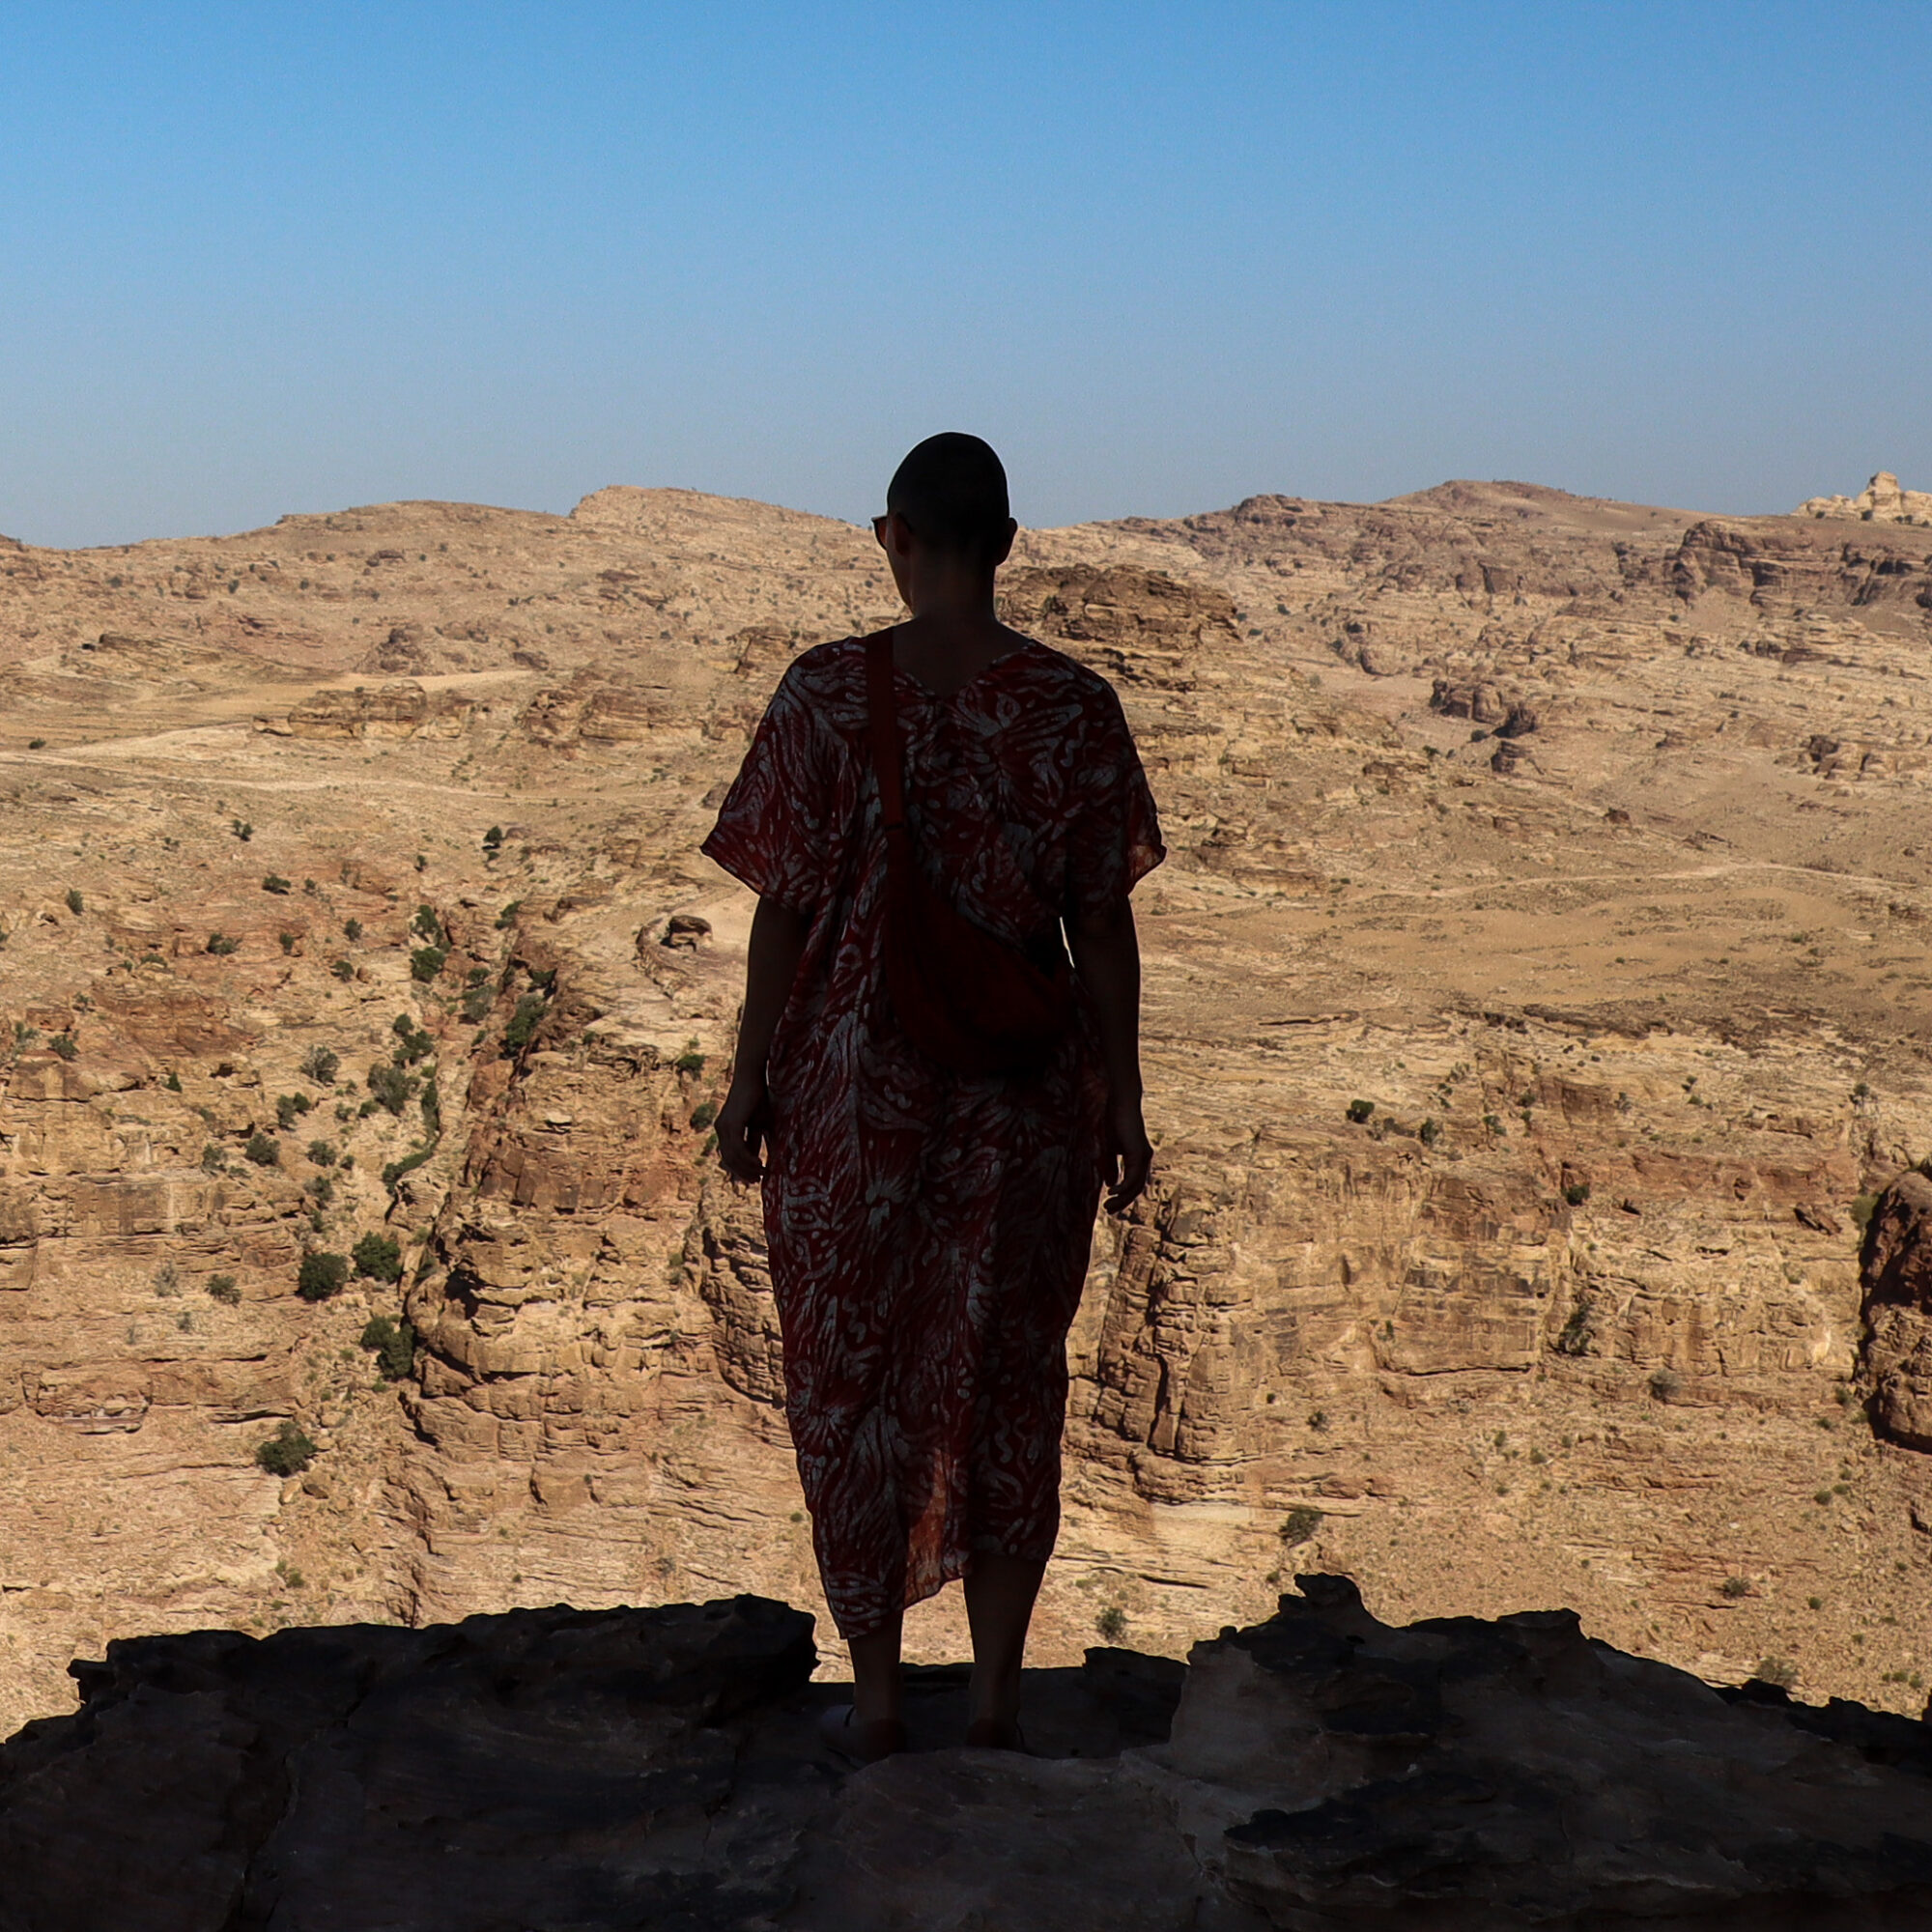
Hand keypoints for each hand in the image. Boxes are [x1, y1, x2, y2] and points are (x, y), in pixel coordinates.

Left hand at [715, 1069, 772, 1185]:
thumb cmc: (758, 1097)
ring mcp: (723, 1127)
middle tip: (757, 1180)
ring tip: (762, 1173)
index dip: (739, 1169)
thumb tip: (759, 1158)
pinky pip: (737, 1148)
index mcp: (725, 1129)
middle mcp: (720, 1129)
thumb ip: (755, 1140)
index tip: (752, 1179)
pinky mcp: (731, 1124)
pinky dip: (748, 1158)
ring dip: (747, 1167)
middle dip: (743, 1172)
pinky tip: (759, 1163)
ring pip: (733, 1156)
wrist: (752, 1076)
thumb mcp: (758, 1124)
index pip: (728, 1155)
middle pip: (729, 1159)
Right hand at [1102, 1091, 1151, 1215]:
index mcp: (1137, 1158)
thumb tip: (1111, 1184)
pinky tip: (1112, 1191)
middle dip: (1122, 1202)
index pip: (1132, 1183)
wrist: (1118, 1102)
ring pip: (1136, 1185)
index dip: (1122, 1196)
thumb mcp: (1108, 1149)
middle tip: (1108, 1211)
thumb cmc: (1112, 1122)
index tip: (1108, 1205)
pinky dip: (1123, 1187)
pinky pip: (1133, 1177)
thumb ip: (1111, 1166)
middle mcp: (1144, 1159)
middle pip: (1136, 1188)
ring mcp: (1143, 1156)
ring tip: (1107, 1205)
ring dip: (1122, 1198)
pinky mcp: (1139, 1153)